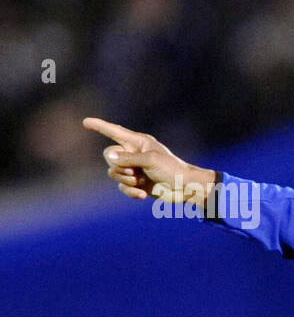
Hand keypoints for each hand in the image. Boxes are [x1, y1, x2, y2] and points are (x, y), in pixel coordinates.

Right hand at [82, 117, 216, 205]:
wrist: (184, 188)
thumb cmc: (172, 169)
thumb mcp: (150, 160)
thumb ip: (128, 158)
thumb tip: (108, 156)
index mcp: (137, 142)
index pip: (114, 132)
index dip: (100, 126)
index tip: (86, 122)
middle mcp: (133, 153)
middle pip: (109, 156)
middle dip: (119, 166)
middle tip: (135, 171)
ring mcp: (133, 169)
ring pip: (113, 173)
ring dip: (126, 180)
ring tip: (142, 181)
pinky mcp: (136, 183)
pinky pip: (122, 187)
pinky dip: (130, 191)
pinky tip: (143, 194)